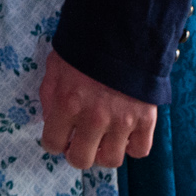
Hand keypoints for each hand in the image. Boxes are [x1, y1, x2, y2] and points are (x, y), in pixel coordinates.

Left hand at [39, 49, 155, 168]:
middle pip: (81, 160)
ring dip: (102, 153)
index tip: (59, 136)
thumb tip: (51, 121)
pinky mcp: (146, 120)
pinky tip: (123, 135)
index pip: (53, 143)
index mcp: (67, 104)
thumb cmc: (83, 50)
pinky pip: (139, 150)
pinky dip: (130, 147)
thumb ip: (49, 97)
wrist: (122, 35)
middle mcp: (94, 118)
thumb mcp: (55, 68)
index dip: (53, 142)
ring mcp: (122, 122)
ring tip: (101, 140)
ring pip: (111, 160)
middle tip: (79, 142)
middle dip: (76, 153)